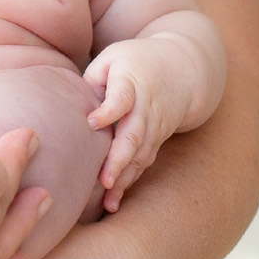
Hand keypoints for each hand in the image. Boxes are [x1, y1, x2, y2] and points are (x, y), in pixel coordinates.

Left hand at [82, 38, 197, 211]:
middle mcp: (146, 108)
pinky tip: (113, 199)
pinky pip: (143, 163)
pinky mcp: (156, 140)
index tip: (92, 123)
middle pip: (134, 135)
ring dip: (125, 178)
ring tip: (107, 201)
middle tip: (104, 180)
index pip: (122, 98)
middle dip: (119, 159)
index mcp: (132, 82)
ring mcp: (154, 127)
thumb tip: (76, 108)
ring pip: (140, 155)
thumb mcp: (113, 57)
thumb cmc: (136, 61)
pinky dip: (130, 181)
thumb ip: (93, 78)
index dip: (109, 110)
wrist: (183, 70)